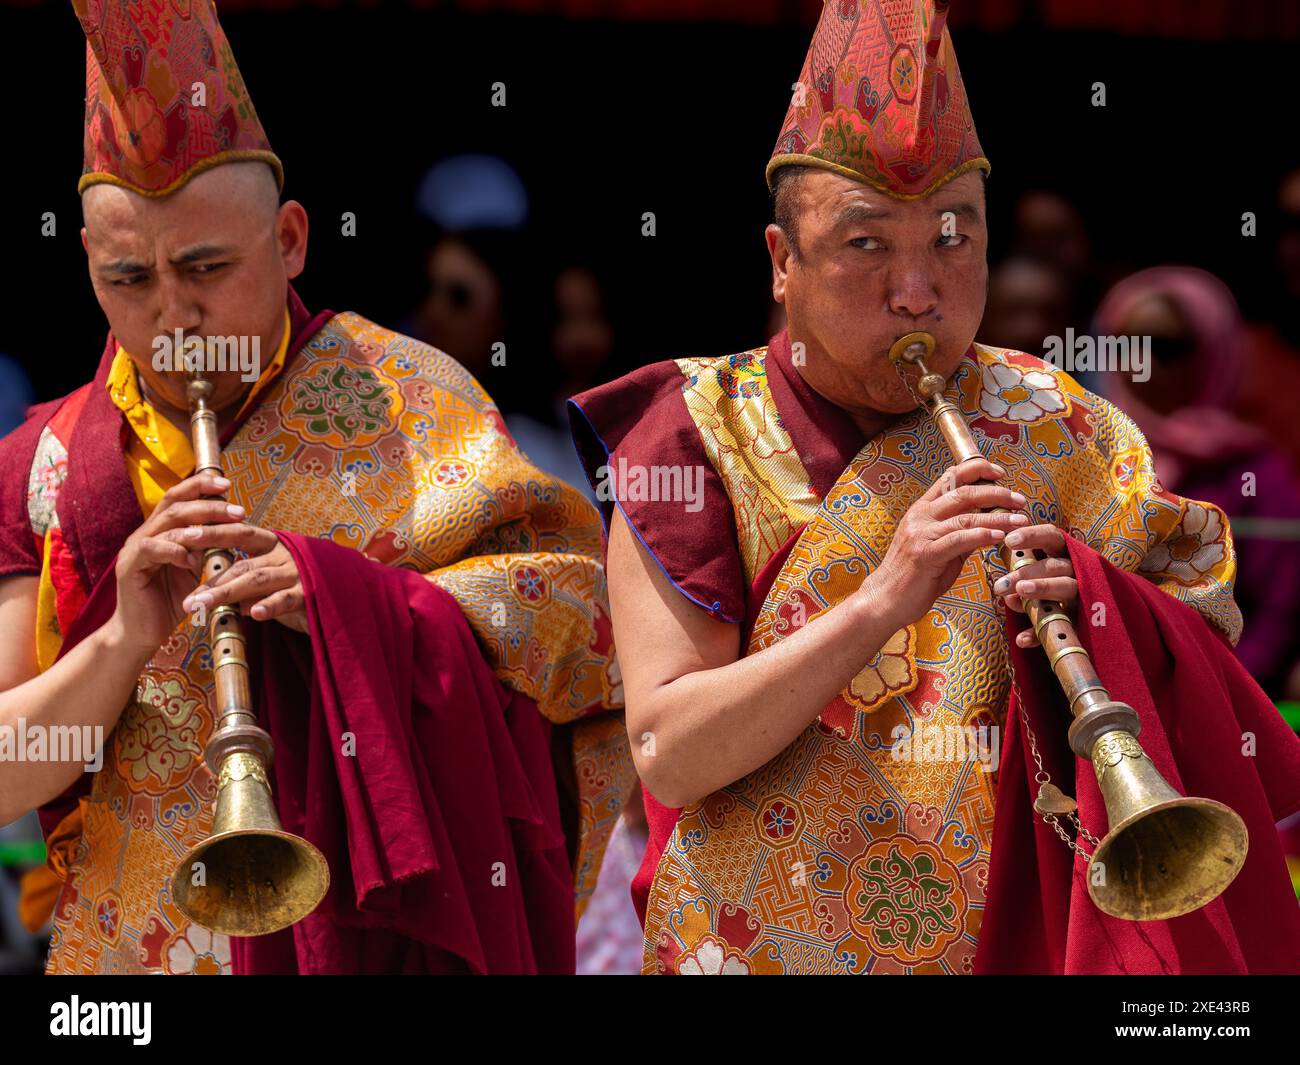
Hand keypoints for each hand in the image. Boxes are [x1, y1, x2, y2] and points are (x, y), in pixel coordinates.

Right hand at [112, 473, 245, 655]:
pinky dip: (174, 550)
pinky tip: (192, 560)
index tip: (228, 485)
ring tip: (224, 530)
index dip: (200, 486)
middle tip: (238, 510)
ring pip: (166, 524)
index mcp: (159, 531)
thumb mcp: (193, 568)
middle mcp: (144, 534)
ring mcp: (134, 549)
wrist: (143, 633)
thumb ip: (204, 546)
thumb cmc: (170, 601)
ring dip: (198, 525)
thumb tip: (228, 526)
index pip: (178, 498)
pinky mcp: (129, 567)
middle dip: (209, 504)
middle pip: (175, 504)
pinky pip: (151, 549)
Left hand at [181, 527, 307, 633]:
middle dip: (212, 579)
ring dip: (228, 593)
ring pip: (258, 579)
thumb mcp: (269, 577)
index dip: (213, 532)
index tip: (184, 534)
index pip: (239, 533)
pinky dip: (271, 605)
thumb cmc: (296, 585)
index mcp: (271, 544)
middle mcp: (283, 555)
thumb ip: (244, 580)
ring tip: (203, 606)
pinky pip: (287, 598)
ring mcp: (298, 573)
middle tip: (187, 597)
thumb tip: (214, 589)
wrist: (341, 598)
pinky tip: (255, 613)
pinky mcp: (310, 593)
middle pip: (242, 563)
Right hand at [864, 458, 1029, 627]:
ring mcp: (921, 533)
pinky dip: (982, 535)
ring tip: (1021, 520)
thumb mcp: (938, 547)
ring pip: (966, 516)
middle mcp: (921, 516)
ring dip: (998, 517)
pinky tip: (1000, 536)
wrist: (885, 599)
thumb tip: (988, 524)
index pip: (951, 477)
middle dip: (996, 493)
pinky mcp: (926, 554)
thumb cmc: (913, 576)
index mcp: (922, 509)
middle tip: (1020, 500)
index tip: (1000, 473)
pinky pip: (959, 539)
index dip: (977, 470)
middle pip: (963, 492)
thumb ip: (959, 533)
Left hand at [992, 524, 1077, 647]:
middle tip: (1002, 584)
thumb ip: (1022, 582)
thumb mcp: (1038, 581)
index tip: (1008, 541)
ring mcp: (1084, 596)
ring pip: (1067, 588)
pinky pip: (1065, 626)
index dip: (1032, 536)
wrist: (1094, 618)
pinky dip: (1041, 633)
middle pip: (1056, 566)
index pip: (1051, 537)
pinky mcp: (1085, 621)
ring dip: (1043, 589)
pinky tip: (1022, 639)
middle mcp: (1078, 572)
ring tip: (1019, 594)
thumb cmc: (1054, 589)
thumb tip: (1007, 596)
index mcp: (1064, 555)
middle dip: (1028, 572)